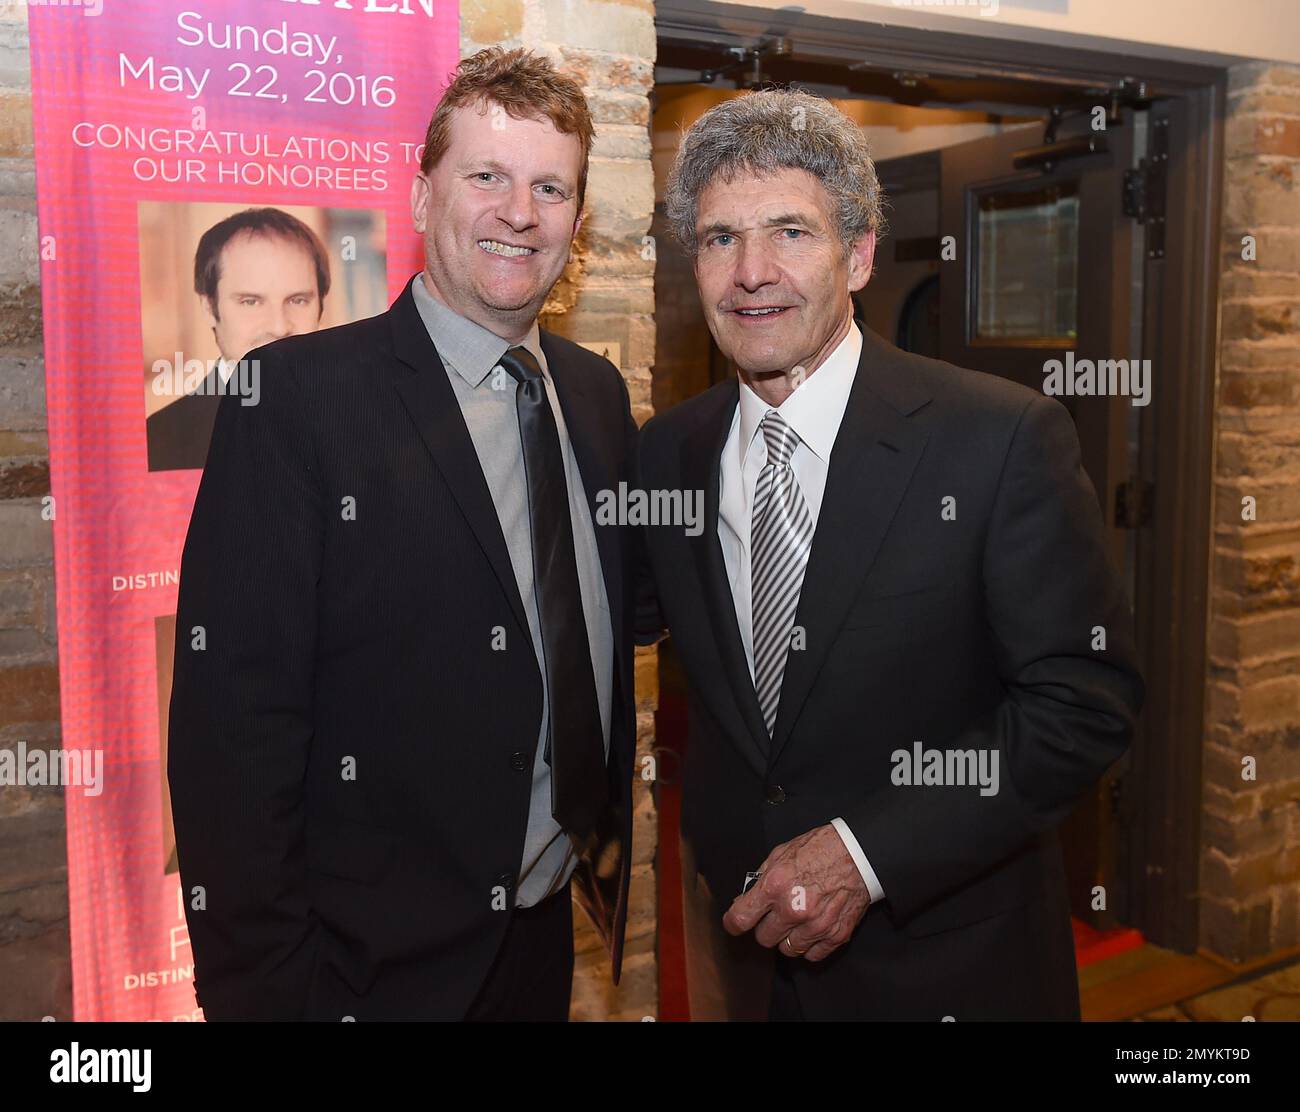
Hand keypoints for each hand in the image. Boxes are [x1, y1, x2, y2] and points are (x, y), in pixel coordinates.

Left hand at [723, 824, 870, 961]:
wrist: (858, 852)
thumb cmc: (820, 849)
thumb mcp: (781, 853)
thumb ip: (761, 878)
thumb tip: (746, 899)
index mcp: (775, 886)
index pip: (740, 918)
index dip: (733, 923)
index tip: (735, 923)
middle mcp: (793, 909)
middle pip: (764, 938)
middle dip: (766, 927)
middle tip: (775, 915)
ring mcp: (815, 925)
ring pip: (787, 950)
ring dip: (788, 938)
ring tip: (796, 921)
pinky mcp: (836, 934)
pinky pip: (812, 955)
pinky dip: (809, 945)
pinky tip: (811, 928)